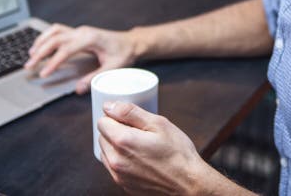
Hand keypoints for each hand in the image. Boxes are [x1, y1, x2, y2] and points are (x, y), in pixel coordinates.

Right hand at [24, 24, 135, 93]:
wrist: (131, 43)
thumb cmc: (124, 53)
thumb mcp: (112, 67)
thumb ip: (94, 78)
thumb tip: (78, 88)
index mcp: (90, 39)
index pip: (65, 50)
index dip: (53, 62)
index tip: (43, 73)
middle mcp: (82, 32)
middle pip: (55, 39)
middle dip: (40, 52)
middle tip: (29, 66)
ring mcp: (79, 30)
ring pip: (54, 31)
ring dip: (41, 41)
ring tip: (30, 55)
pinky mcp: (78, 32)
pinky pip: (58, 30)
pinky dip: (47, 37)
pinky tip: (40, 45)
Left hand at [98, 102, 236, 194]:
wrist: (188, 184)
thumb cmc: (177, 153)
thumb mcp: (158, 123)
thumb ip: (130, 112)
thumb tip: (109, 106)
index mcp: (123, 142)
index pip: (102, 122)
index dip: (114, 116)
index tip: (127, 118)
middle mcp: (116, 161)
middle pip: (102, 137)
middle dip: (114, 130)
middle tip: (136, 129)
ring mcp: (118, 176)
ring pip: (106, 153)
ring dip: (115, 145)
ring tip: (137, 143)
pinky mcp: (123, 185)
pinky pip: (113, 167)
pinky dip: (120, 159)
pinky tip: (138, 157)